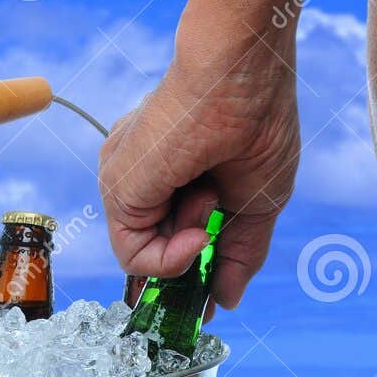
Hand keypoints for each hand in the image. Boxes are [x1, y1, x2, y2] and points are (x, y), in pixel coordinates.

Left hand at [98, 29, 299, 308]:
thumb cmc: (258, 122)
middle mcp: (141, 178)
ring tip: (210, 198)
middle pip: (154, 250)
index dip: (185, 272)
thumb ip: (238, 255)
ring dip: (189, 243)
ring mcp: (127, 182)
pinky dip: (169, 256)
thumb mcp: (257, 205)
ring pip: (145, 256)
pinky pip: (134, 256)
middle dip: (192, 253)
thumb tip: (226, 300)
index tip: (207, 302)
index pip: (162, 238)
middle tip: (214, 225)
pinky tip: (195, 227)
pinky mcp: (118, 187)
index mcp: (170, 174)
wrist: (241, 74)